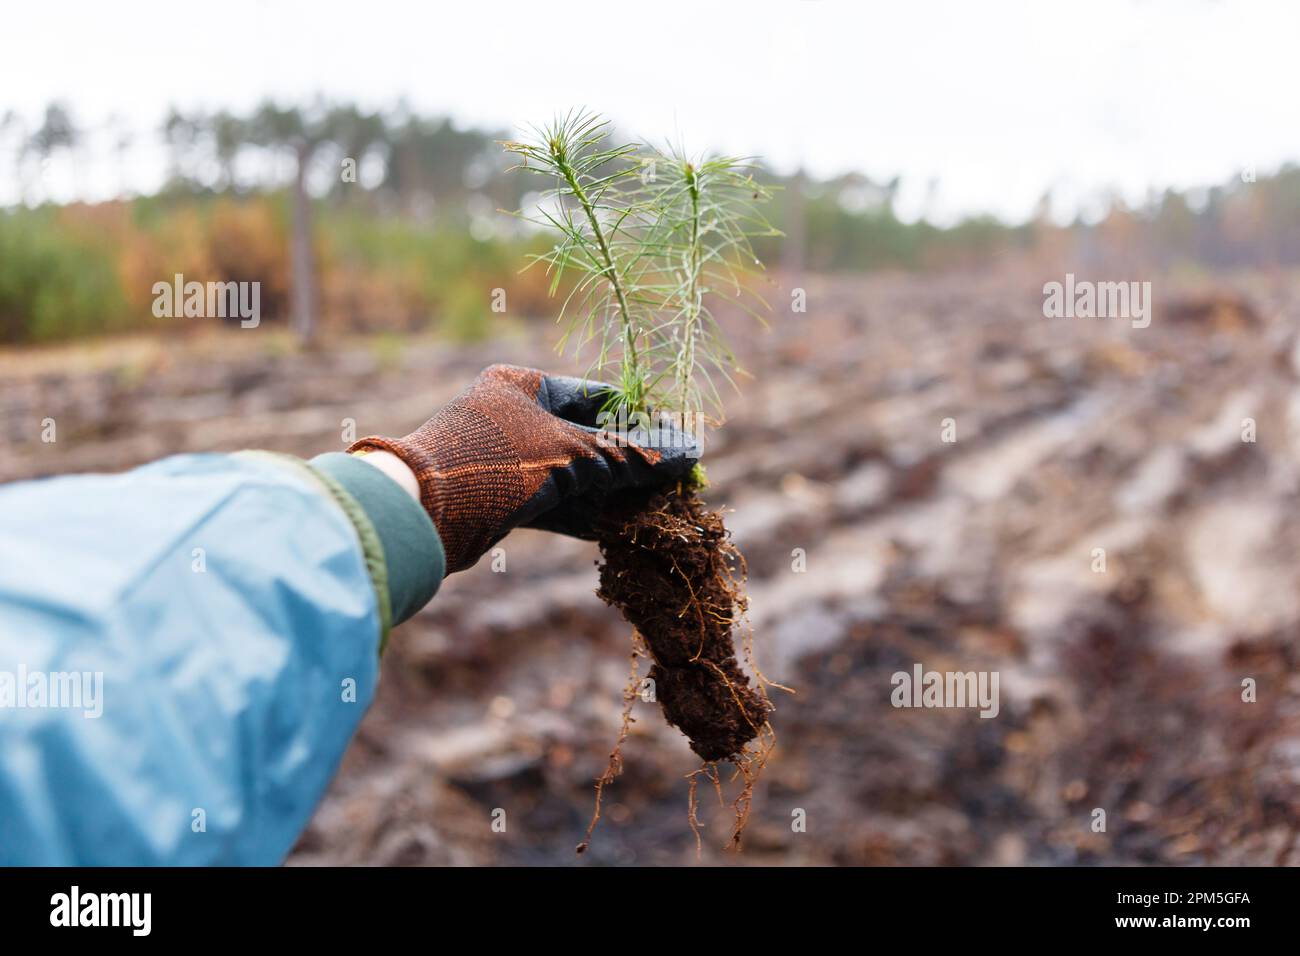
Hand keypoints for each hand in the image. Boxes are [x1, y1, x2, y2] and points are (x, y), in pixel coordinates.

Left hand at [349, 364, 698, 571]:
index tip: (675, 450)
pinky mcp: (497, 497)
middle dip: (629, 466)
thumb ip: (632, 457)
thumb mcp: (573, 456)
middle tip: (670, 489)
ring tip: (653, 513)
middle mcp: (512, 414)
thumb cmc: (497, 463)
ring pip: (572, 473)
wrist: (420, 513)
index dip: (641, 423)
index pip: (599, 397)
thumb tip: (690, 452)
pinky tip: (617, 530)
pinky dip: (583, 514)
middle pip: (588, 438)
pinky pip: (552, 500)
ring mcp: (503, 457)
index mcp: (523, 384)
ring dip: (610, 494)